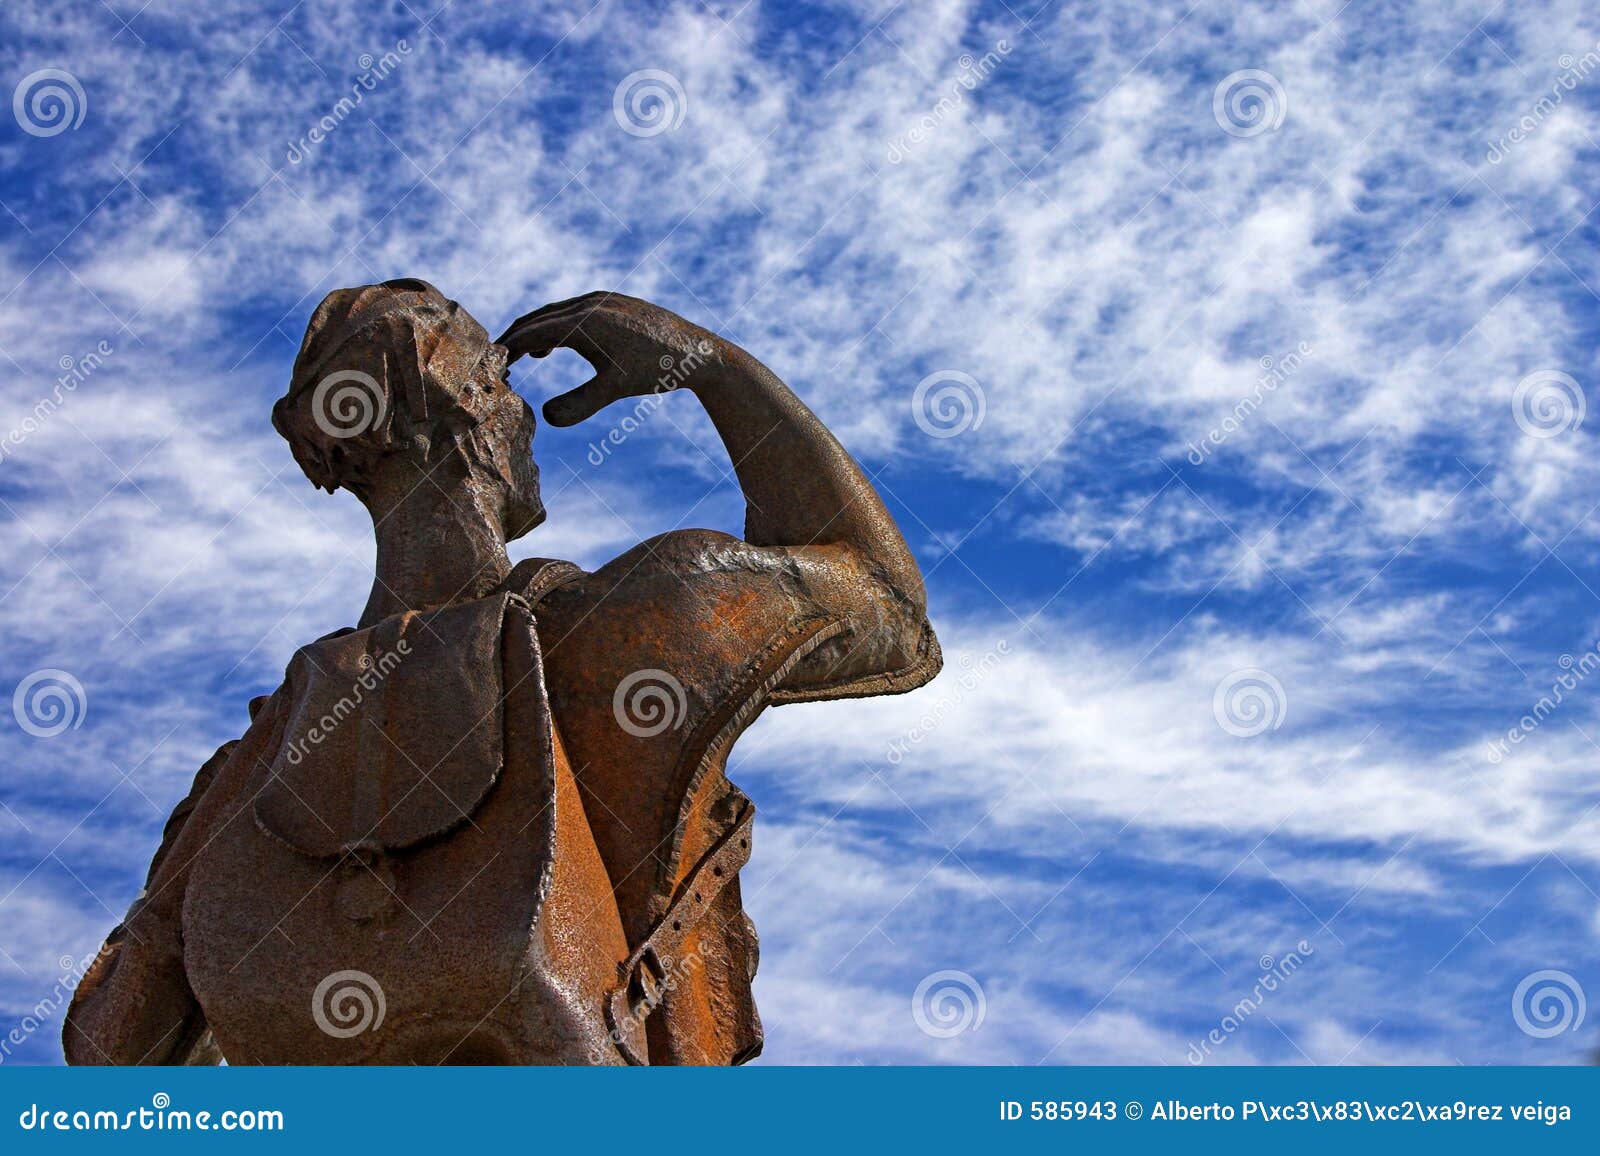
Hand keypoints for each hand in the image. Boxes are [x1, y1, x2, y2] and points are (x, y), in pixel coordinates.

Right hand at [496, 292, 724, 426]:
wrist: (698, 351)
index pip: (535, 331)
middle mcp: (591, 303)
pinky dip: (557, 326)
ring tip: (522, 354)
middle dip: (517, 337)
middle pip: (540, 317)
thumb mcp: (615, 389)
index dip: (510, 348)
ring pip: (557, 313)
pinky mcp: (615, 303)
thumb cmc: (657, 371)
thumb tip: (546, 418)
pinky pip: (574, 311)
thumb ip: (580, 404)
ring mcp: (604, 300)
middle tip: (496, 359)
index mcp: (586, 320)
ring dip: (536, 331)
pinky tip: (555, 346)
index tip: (493, 365)